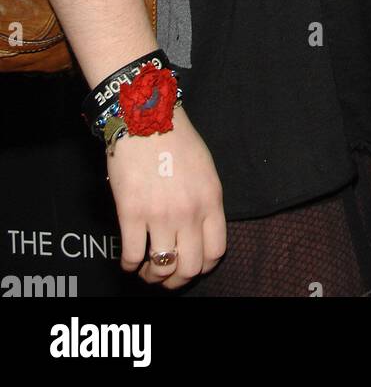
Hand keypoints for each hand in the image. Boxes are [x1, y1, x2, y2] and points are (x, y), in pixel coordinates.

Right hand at [106, 105, 225, 289]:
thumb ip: (205, 200)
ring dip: (153, 276)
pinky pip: (132, 255)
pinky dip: (130, 264)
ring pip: (162, 268)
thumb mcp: (205, 169)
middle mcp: (189, 212)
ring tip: (146, 268)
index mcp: (211, 200)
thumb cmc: (175, 139)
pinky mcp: (132, 213)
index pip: (215, 252)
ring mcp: (160, 214)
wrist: (146, 117)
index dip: (202, 267)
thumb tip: (198, 230)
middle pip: (190, 268)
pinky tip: (129, 259)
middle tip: (166, 275)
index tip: (190, 264)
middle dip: (177, 279)